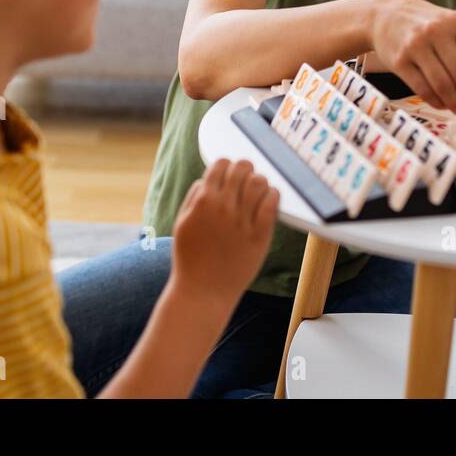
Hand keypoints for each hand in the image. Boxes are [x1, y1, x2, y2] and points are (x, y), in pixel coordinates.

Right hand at [170, 159, 277, 308]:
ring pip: (259, 182)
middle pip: (243, 168)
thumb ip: (194, 198)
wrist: (202, 292)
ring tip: (259, 190)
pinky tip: (270, 199)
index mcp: (203, 202)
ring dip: (260, 181)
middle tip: (247, 178)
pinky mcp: (259, 236)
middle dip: (246, 169)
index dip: (227, 165)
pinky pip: (271, 204)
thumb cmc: (190, 259)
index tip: (230, 173)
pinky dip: (273, 196)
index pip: (221, 164)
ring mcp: (242, 221)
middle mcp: (223, 208)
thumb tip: (209, 178)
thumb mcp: (182, 224)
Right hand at [370, 0, 455, 115]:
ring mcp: (416, 46)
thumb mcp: (451, 28)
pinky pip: (422, 89)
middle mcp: (437, 31)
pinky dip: (436, 102)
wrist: (384, 16)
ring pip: (442, 85)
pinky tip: (442, 104)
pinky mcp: (399, 61)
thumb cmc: (425, 24)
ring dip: (455, 103)